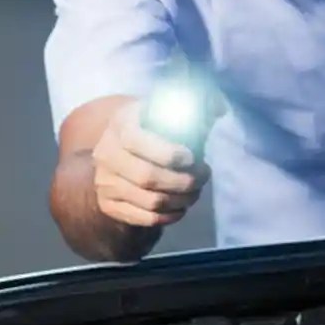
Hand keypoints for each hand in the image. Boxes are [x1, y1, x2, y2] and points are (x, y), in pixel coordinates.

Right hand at [93, 101, 211, 227]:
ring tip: (196, 192)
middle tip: (203, 177)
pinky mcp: (108, 204)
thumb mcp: (168, 110)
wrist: (119, 152)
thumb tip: (220, 107)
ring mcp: (104, 180)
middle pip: (146, 176)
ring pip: (150, 201)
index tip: (193, 157)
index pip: (137, 141)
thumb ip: (194, 105)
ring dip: (181, 200)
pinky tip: (180, 207)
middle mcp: (106, 152)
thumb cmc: (153, 128)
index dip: (168, 153)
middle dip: (183, 181)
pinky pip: (144, 218)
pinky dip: (169, 216)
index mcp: (120, 123)